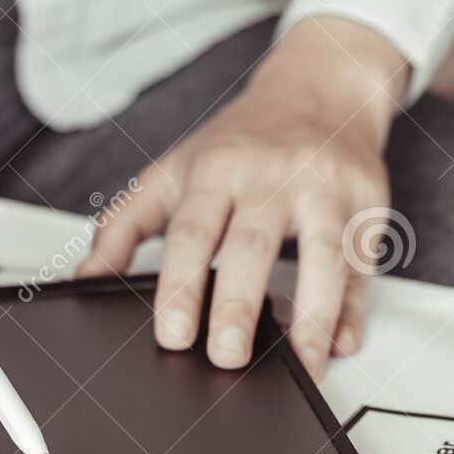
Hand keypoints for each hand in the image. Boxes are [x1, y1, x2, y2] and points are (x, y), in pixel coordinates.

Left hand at [77, 17, 409, 378]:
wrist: (321, 87)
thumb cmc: (243, 140)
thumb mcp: (175, 170)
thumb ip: (124, 225)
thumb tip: (85, 279)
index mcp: (217, 169)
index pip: (193, 232)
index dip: (181, 285)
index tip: (173, 334)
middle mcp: (272, 176)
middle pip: (254, 247)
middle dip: (239, 305)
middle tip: (227, 358)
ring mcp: (326, 190)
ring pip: (324, 258)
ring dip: (314, 317)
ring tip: (302, 365)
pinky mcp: (369, 206)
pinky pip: (363, 265)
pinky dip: (355, 308)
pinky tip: (341, 343)